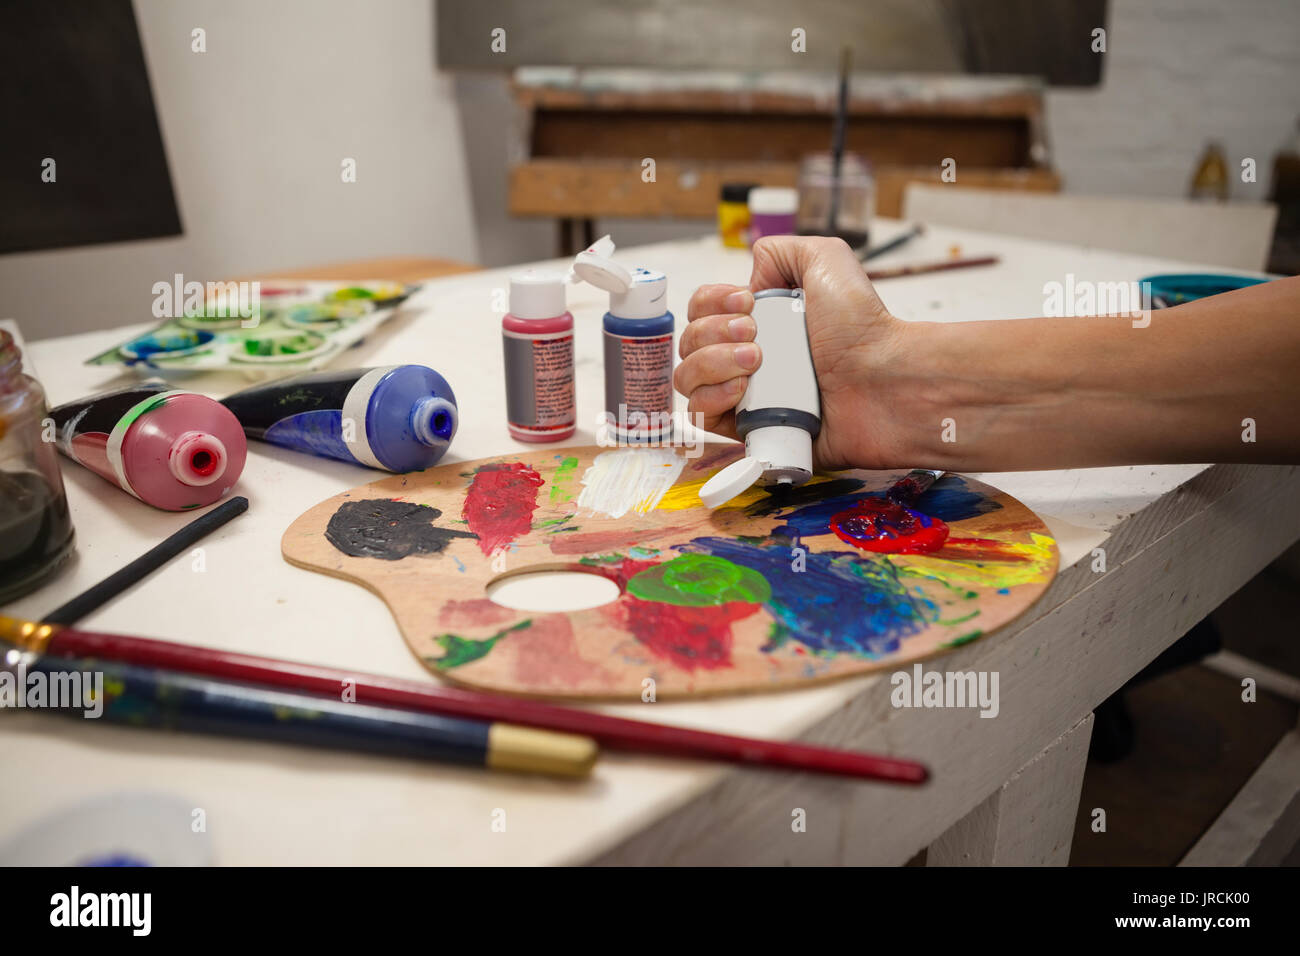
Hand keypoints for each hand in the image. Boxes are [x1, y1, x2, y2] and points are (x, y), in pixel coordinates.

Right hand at [675, 235, 912, 469]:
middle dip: (714, 332)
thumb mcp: (827, 259)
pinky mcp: (749, 431)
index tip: (747, 303)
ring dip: (711, 363)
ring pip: (687, 377)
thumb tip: (749, 275)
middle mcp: (747, 357)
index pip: (702, 309)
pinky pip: (701, 415)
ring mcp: (746, 395)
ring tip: (757, 362)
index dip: (712, 303)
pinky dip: (712, 398)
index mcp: (760, 320)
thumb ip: (781, 250)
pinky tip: (742, 390)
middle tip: (756, 336)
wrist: (882, 380)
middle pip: (689, 342)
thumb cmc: (862, 328)